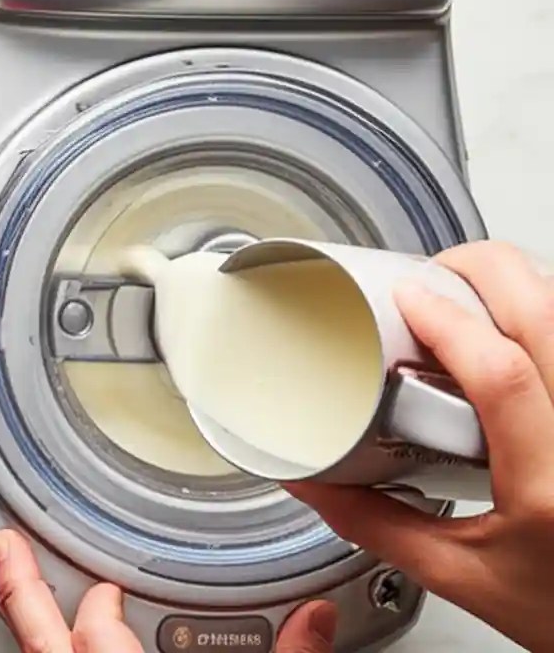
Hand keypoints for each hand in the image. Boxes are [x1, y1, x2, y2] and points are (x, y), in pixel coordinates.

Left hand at [0, 529, 336, 651]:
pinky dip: (48, 652)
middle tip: (7, 544)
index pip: (98, 627)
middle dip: (21, 584)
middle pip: (34, 631)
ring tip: (24, 593)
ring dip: (33, 624)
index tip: (109, 584)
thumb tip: (317, 619)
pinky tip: (58, 645)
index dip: (102, 600)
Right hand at [288, 241, 553, 651]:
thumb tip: (314, 483)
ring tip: (466, 296)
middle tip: (433, 274)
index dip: (449, 320)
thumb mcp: (461, 576)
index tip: (405, 295)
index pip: (504, 373)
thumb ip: (379, 525)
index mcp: (549, 486)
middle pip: (549, 311)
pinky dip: (541, 311)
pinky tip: (513, 324)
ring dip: (517, 284)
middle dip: (485, 268)